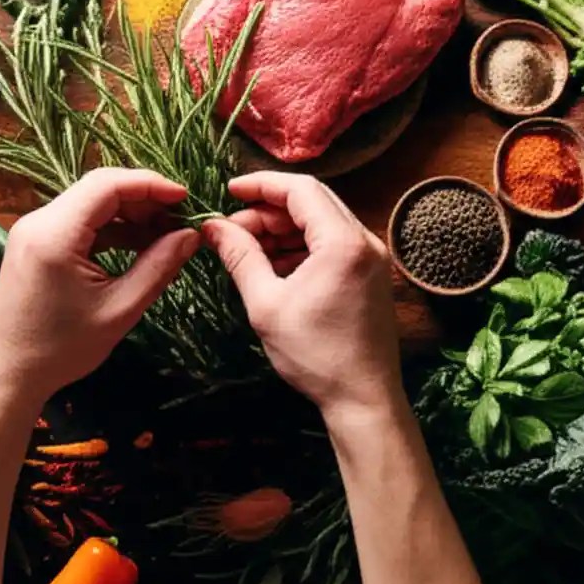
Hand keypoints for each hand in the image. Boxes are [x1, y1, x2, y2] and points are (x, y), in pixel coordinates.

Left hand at [0, 168, 199, 408]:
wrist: (9, 374)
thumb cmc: (61, 349)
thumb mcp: (119, 309)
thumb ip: (158, 267)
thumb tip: (191, 235)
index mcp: (55, 235)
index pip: (107, 185)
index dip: (150, 184)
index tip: (185, 198)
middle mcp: (38, 222)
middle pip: (98, 189)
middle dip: (143, 198)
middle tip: (180, 219)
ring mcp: (32, 231)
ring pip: (89, 204)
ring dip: (128, 214)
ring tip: (165, 234)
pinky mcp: (34, 244)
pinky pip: (77, 222)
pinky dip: (109, 229)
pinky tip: (138, 244)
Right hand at [202, 172, 402, 420]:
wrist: (363, 398)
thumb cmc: (316, 355)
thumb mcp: (266, 304)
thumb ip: (240, 257)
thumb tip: (212, 227)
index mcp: (343, 242)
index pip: (300, 189)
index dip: (261, 185)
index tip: (229, 192)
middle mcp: (364, 241)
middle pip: (312, 202)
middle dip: (268, 210)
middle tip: (232, 229)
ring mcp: (371, 258)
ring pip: (321, 223)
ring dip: (283, 230)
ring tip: (246, 249)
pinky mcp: (370, 275)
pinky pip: (332, 246)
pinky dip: (301, 248)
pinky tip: (272, 266)